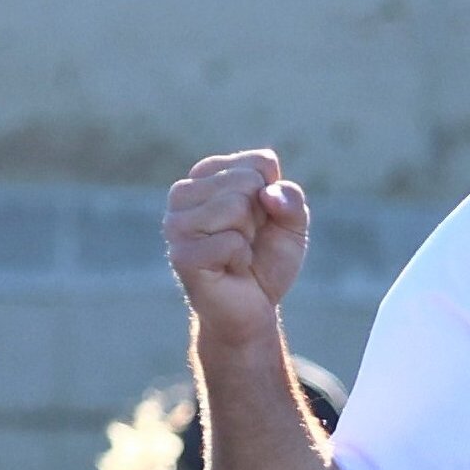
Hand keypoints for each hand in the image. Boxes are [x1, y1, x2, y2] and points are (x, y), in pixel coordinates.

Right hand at [164, 149, 308, 344]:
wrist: (254, 307)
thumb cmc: (267, 258)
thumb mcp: (292, 224)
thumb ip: (291, 199)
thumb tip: (269, 194)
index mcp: (208, 175)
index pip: (260, 162)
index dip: (274, 195)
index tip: (261, 219)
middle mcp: (183, 193)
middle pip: (248, 180)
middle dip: (262, 216)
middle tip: (249, 240)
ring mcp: (176, 223)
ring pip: (236, 206)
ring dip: (250, 237)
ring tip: (237, 253)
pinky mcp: (180, 254)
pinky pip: (230, 241)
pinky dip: (241, 259)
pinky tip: (229, 269)